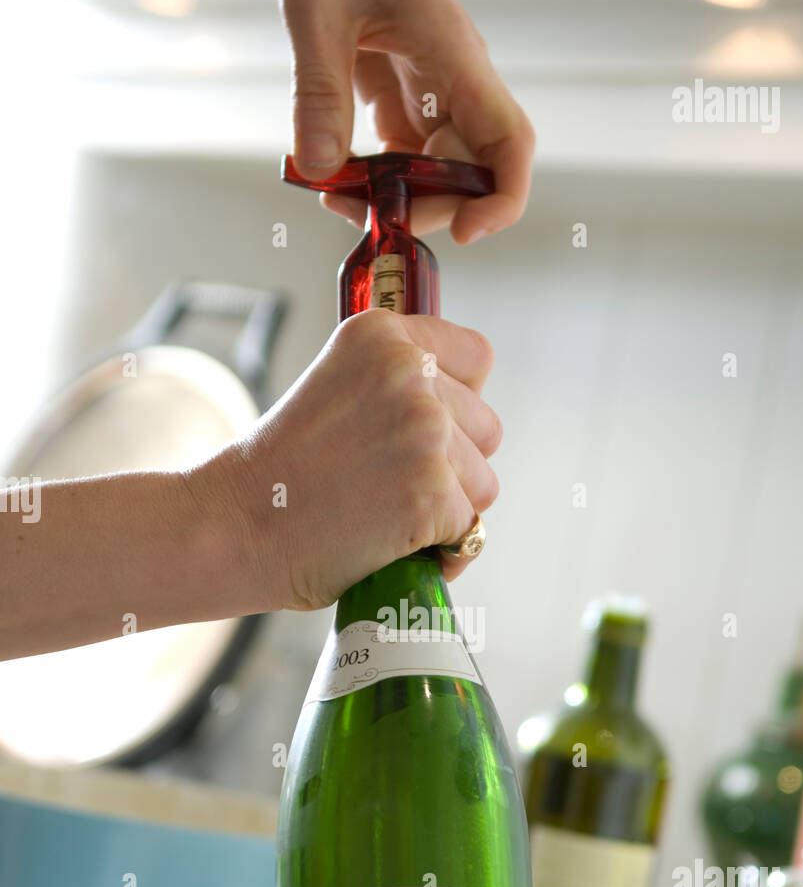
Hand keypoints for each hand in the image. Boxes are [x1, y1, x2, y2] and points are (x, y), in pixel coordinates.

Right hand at [210, 309, 500, 610]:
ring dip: (448, 511)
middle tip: (388, 487)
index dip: (460, 404)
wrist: (232, 527)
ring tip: (383, 517)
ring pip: (483, 483)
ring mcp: (424, 431)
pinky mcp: (432, 491)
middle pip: (487, 427)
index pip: (476, 358)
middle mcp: (410, 372)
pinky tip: (390, 547)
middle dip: (454, 466)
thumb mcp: (335, 389)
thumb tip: (461, 413)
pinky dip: (439, 551)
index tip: (424, 434)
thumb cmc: (278, 476)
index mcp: (382, 335)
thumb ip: (394, 384)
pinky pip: (469, 531)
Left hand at [277, 0, 533, 241]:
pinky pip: (404, 154)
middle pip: (470, 171)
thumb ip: (319, 92)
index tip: (465, 232)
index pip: (509, 143)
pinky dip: (375, 177)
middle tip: (364, 213)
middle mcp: (455, 77)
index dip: (500, 198)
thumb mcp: (316, 12)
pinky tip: (335, 178)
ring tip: (337, 196)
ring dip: (396, 197)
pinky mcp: (403, 94)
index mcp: (454, 53)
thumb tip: (320, 167)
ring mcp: (431, 88)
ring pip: (437, 170)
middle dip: (425, 207)